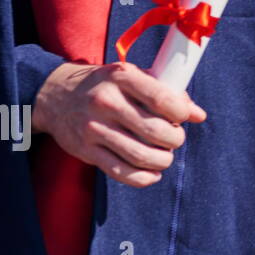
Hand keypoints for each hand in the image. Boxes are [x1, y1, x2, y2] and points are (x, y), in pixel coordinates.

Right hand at [32, 60, 206, 187]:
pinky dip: (144, 178)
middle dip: (175, 139)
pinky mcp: (85, 151)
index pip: (162, 98)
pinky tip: (152, 173)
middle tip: (175, 138)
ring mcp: (93, 128)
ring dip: (163, 160)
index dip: (181, 112)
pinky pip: (121, 172)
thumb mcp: (133, 77)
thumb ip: (167, 93)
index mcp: (121, 77)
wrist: (55, 95)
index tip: (184, 116)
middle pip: (155, 131)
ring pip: (141, 155)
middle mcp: (106, 102)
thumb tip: (199, 115)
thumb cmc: (106, 85)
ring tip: (165, 155)